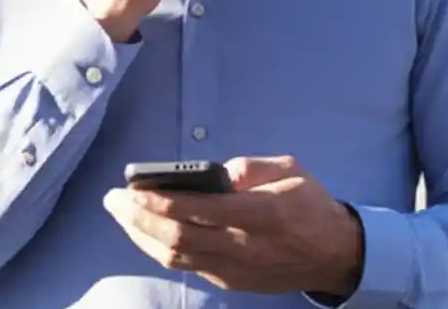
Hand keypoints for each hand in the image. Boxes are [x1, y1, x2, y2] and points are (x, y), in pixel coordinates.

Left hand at [102, 156, 364, 296]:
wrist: (335, 254)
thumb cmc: (311, 204)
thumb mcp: (290, 170)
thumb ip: (250, 167)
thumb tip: (214, 173)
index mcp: (260, 212)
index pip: (197, 209)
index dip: (159, 201)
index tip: (133, 188)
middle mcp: (244, 244)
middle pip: (177, 237)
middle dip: (137, 218)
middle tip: (113, 200)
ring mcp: (235, 268)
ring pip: (175, 256)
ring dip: (141, 236)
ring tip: (121, 215)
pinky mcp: (232, 281)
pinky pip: (187, 265)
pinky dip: (160, 249)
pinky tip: (147, 233)